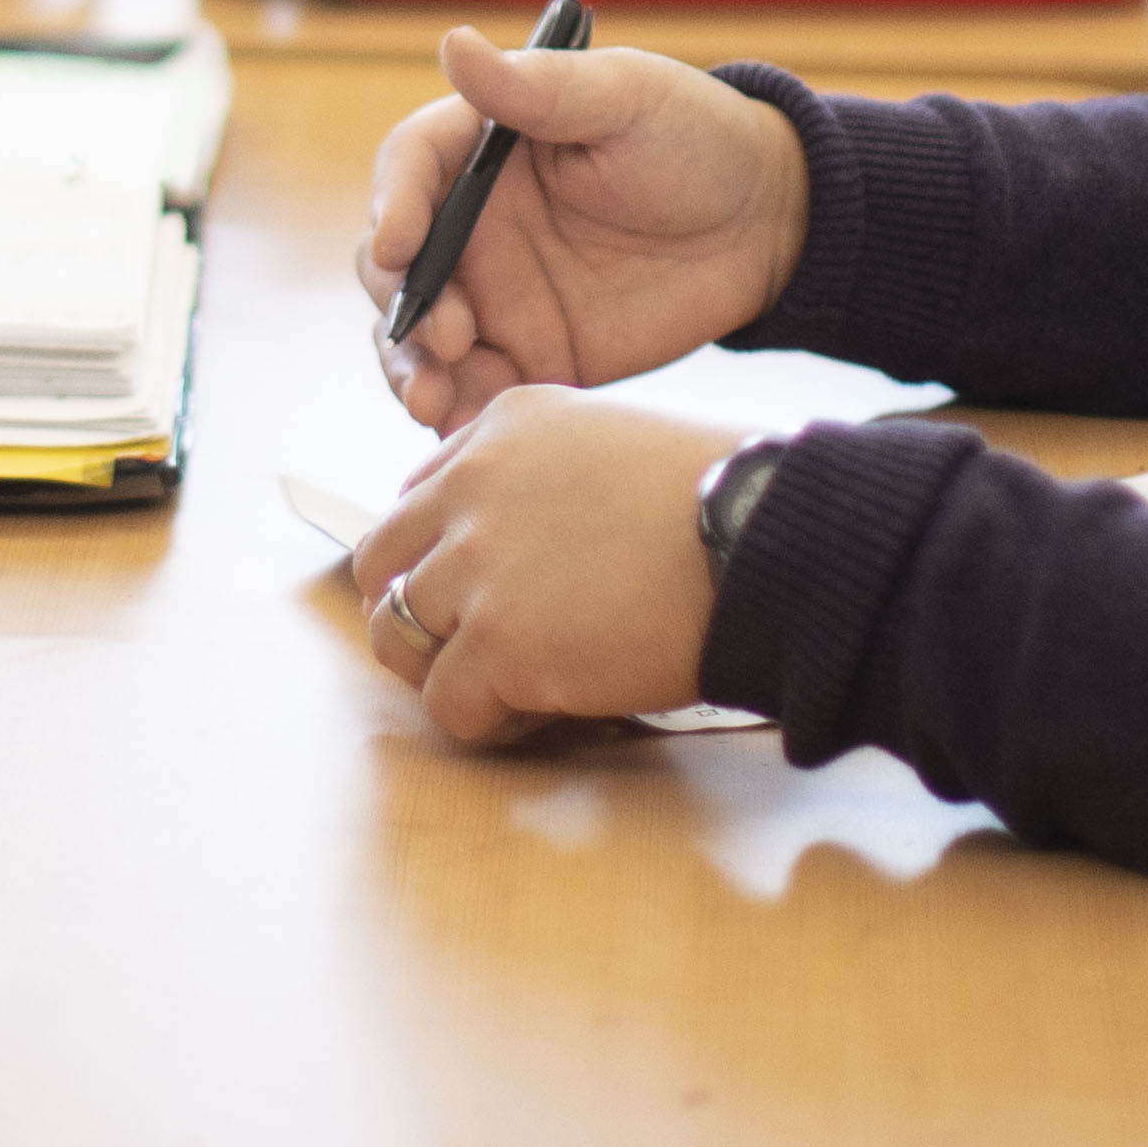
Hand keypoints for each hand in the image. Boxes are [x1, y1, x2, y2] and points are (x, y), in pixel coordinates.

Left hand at [349, 388, 750, 744]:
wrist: (764, 542)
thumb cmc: (724, 500)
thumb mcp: (616, 443)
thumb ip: (551, 478)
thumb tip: (532, 546)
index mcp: (504, 426)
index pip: (420, 495)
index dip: (444, 553)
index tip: (484, 588)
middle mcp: (472, 485)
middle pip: (383, 562)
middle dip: (419, 609)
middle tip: (474, 645)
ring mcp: (476, 565)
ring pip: (396, 634)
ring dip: (442, 667)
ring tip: (502, 685)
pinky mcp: (496, 643)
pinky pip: (448, 703)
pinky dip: (485, 721)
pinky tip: (537, 714)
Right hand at [365, 31, 811, 429]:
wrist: (766, 224)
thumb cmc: (694, 135)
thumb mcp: (624, 99)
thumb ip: (540, 91)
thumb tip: (454, 44)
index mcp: (480, 149)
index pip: (408, 171)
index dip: (392, 208)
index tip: (398, 248)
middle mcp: (473, 224)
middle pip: (397, 267)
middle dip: (402, 307)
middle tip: (447, 338)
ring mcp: (497, 296)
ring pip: (420, 338)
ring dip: (411, 371)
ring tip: (432, 403)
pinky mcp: (531, 355)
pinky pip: (476, 388)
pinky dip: (459, 411)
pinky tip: (465, 428)